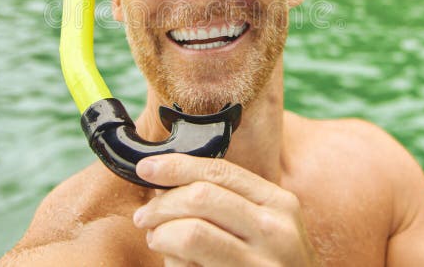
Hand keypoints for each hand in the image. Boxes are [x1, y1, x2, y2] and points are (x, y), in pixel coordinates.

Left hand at [132, 153, 317, 266]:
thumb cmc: (274, 263)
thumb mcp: (266, 225)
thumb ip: (228, 200)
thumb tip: (168, 180)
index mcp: (279, 203)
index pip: (219, 171)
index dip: (177, 166)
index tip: (147, 167)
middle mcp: (275, 230)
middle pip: (201, 197)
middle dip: (162, 203)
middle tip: (145, 216)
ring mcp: (261, 264)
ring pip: (191, 233)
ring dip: (162, 234)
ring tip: (157, 240)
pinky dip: (173, 263)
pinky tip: (176, 263)